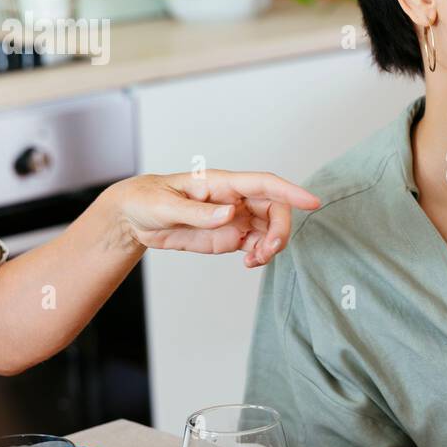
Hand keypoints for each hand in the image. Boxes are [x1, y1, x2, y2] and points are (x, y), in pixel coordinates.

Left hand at [111, 170, 320, 267]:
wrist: (134, 217)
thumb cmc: (147, 200)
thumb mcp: (165, 206)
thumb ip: (198, 213)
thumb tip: (230, 214)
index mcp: (222, 183)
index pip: (265, 184)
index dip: (291, 192)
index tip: (313, 202)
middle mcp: (235, 199)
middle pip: (275, 209)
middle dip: (281, 230)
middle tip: (268, 251)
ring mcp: (235, 219)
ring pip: (270, 229)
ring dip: (272, 246)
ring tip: (256, 260)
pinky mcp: (230, 236)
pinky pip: (257, 245)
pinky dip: (261, 256)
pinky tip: (250, 263)